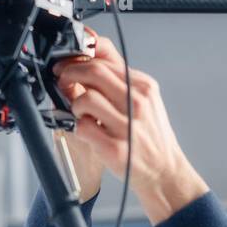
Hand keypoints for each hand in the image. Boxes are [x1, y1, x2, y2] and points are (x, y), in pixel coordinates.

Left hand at [52, 35, 196, 197]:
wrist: (164, 171)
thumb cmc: (150, 136)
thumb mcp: (144, 100)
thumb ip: (119, 79)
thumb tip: (89, 55)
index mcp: (144, 87)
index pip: (105, 59)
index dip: (79, 59)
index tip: (67, 64)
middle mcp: (138, 103)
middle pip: (94, 72)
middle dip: (70, 73)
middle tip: (62, 80)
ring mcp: (127, 126)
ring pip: (86, 98)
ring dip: (74, 104)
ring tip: (79, 113)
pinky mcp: (115, 148)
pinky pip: (83, 128)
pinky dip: (77, 127)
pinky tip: (85, 130)